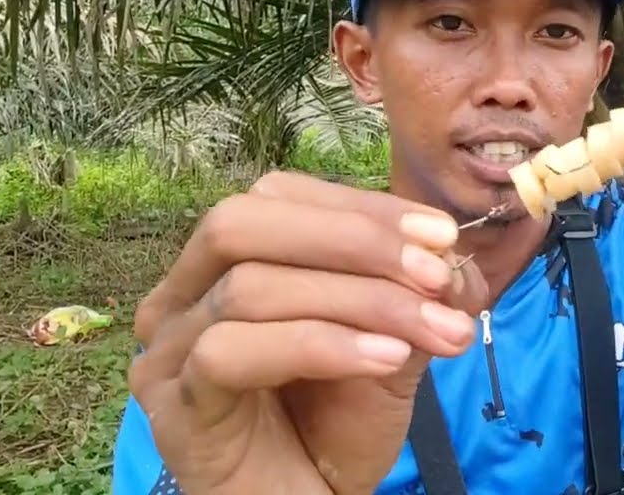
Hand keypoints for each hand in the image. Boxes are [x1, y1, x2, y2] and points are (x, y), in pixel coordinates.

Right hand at [127, 171, 489, 493]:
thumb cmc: (338, 426)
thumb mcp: (393, 346)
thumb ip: (416, 297)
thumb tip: (456, 258)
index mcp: (224, 264)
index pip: (279, 197)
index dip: (363, 207)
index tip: (443, 235)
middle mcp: (179, 297)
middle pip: (241, 222)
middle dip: (352, 238)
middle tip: (435, 273)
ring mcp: (167, 352)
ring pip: (248, 286)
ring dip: (359, 300)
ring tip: (433, 330)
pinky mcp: (172, 407)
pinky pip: (230, 351)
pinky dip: (321, 346)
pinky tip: (385, 360)